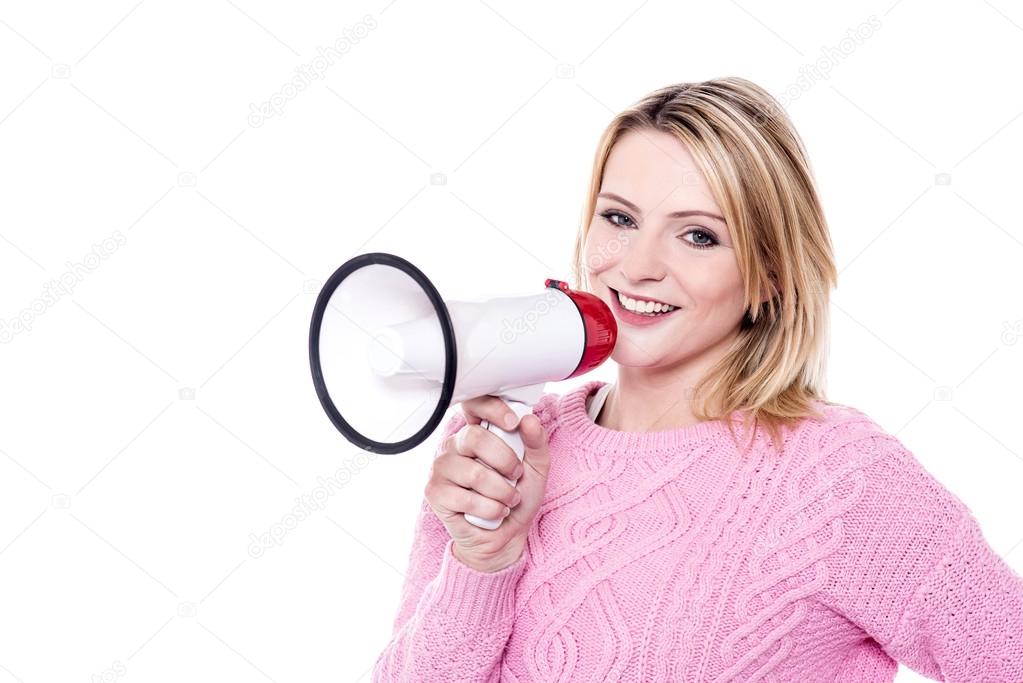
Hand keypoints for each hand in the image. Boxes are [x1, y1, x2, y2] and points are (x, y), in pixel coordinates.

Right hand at [424, 395, 550, 572]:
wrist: (506, 536)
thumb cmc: (517, 498)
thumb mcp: (537, 468)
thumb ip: (536, 442)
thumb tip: (528, 420)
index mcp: (478, 433)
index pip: (474, 405)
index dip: (492, 409)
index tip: (512, 422)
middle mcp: (456, 446)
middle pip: (476, 438)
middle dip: (506, 462)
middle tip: (515, 477)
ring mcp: (442, 468)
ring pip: (474, 473)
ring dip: (501, 492)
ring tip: (507, 500)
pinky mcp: (435, 492)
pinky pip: (465, 498)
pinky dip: (489, 510)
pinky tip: (493, 513)